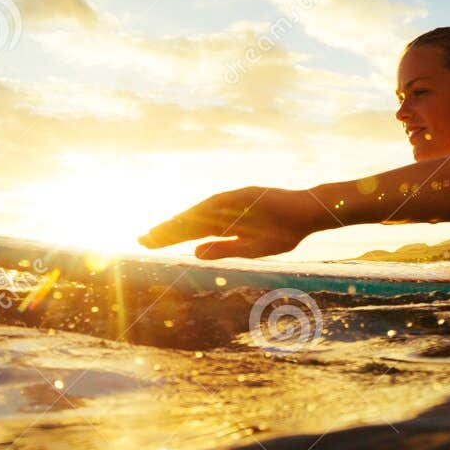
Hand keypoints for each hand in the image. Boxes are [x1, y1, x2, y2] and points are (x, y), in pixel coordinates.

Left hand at [138, 187, 325, 259]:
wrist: (310, 216)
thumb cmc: (285, 232)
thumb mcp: (252, 248)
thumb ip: (225, 249)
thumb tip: (195, 253)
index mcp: (226, 225)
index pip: (192, 231)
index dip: (170, 237)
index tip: (147, 243)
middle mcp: (226, 211)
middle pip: (192, 221)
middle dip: (167, 231)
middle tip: (140, 240)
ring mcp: (236, 202)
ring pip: (202, 213)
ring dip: (181, 222)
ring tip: (158, 233)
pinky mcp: (248, 196)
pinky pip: (223, 204)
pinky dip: (205, 212)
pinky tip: (189, 220)